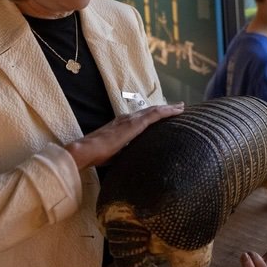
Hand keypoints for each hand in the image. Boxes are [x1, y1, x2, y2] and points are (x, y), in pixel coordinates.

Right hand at [64, 103, 183, 169]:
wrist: (86, 151)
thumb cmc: (97, 155)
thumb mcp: (116, 153)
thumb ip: (125, 152)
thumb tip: (133, 160)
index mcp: (122, 125)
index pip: (142, 118)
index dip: (154, 115)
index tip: (165, 114)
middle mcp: (127, 119)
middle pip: (150, 111)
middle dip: (165, 109)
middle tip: (178, 107)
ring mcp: (131, 119)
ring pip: (154, 110)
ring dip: (168, 108)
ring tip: (181, 107)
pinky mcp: (134, 123)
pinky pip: (154, 114)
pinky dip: (166, 111)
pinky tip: (177, 111)